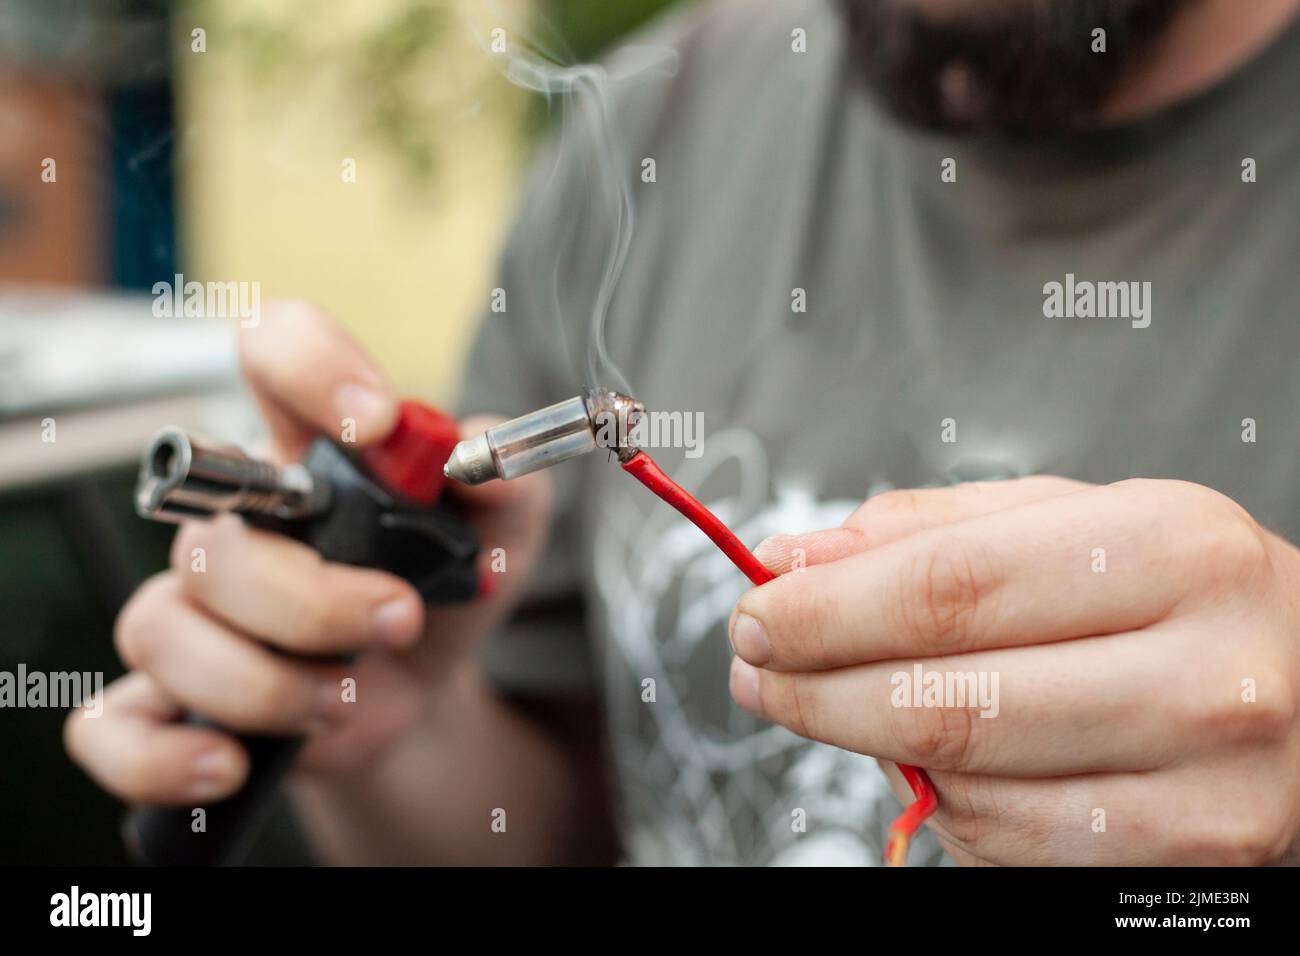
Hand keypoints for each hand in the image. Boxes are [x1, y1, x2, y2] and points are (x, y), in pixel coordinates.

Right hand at [65, 301, 552, 803]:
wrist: (424, 690)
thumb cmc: (446, 590)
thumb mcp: (504, 536)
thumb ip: (508, 486)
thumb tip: (482, 456)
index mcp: (309, 451)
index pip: (273, 349)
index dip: (311, 366)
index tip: (375, 425)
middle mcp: (236, 519)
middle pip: (218, 536)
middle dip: (314, 597)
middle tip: (399, 618)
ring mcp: (193, 609)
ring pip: (168, 631)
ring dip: (269, 681)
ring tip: (344, 696)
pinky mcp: (176, 695)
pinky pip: (115, 725)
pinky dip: (163, 754)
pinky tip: (230, 762)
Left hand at [729, 477, 1299, 864]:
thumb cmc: (1183, 593)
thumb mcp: (1074, 519)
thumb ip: (929, 531)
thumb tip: (795, 559)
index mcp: (1174, 551)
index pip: (947, 587)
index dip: (825, 608)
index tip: (756, 611)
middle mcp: (1205, 675)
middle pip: (945, 698)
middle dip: (815, 686)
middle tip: (759, 667)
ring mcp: (1202, 787)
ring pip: (964, 782)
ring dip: (864, 744)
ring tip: (832, 700)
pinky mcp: (1182, 865)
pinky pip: (1005, 841)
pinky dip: (940, 799)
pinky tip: (931, 754)